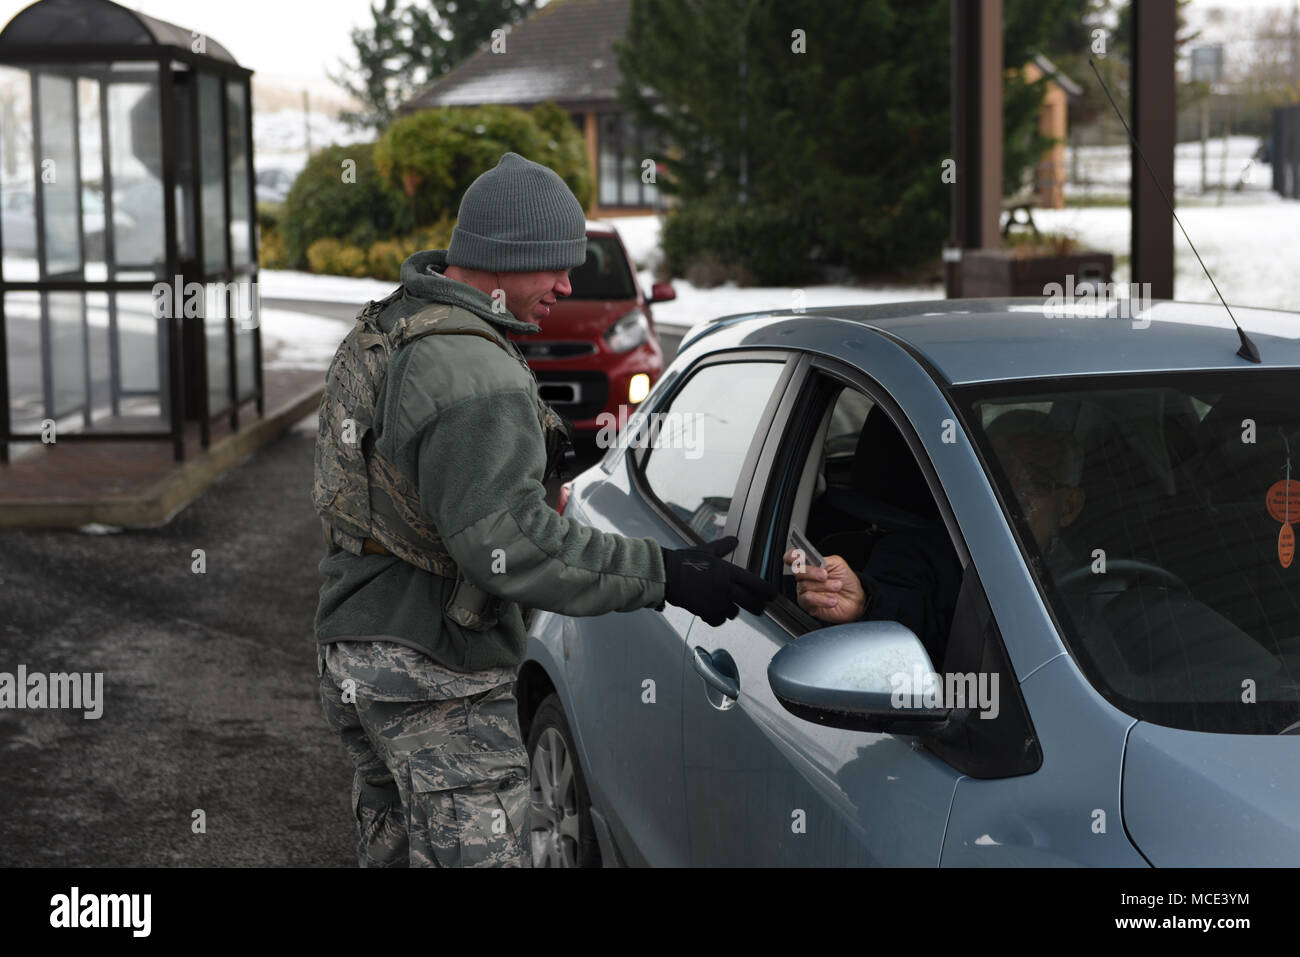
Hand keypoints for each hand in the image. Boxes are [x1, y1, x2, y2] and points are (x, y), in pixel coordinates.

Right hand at [661, 536, 777, 626]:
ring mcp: (716, 601)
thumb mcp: (707, 550)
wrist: (666, 574)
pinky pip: (717, 619)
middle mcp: (725, 588)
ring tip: (726, 605)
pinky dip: (716, 617)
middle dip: (758, 607)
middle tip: (760, 608)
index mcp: (728, 572)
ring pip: (733, 613)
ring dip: (731, 610)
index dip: (767, 591)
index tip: (772, 595)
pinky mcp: (705, 612)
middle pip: (750, 603)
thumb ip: (723, 546)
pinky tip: (712, 611)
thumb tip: (734, 539)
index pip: (756, 584)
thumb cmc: (684, 561)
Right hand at [782, 549, 868, 624]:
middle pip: (798, 572)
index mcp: (810, 565)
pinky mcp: (808, 606)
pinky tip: (832, 600)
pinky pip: (808, 600)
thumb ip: (823, 560)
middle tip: (825, 575)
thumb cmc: (845, 581)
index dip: (792, 556)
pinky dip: (822, 600)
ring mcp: (805, 592)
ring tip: (837, 587)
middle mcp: (805, 578)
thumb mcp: (837, 564)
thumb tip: (813, 560)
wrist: (855, 599)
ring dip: (823, 586)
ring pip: (804, 586)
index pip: (792, 558)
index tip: (799, 557)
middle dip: (812, 572)